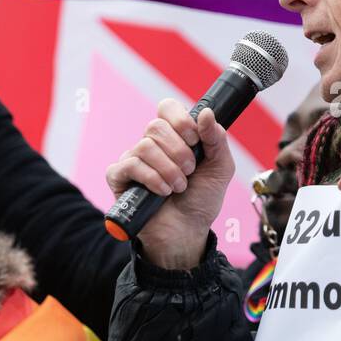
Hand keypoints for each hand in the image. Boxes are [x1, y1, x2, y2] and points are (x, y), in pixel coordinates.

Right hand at [106, 101, 233, 269]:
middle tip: (190, 171)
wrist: (188, 231)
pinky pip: (130, 165)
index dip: (181, 119)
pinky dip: (152, 178)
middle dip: (179, 151)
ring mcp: (133, 160)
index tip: (195, 140)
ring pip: (145, 146)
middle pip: (155, 126)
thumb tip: (207, 113)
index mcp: (174, 137)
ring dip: (169, 169)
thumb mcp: (220, 167)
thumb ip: (216, 138)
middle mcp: (152, 145)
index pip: (167, 108)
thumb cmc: (201, 200)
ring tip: (178, 187)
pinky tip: (163, 192)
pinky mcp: (119, 178)